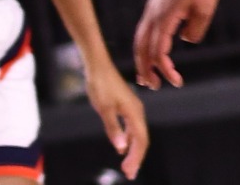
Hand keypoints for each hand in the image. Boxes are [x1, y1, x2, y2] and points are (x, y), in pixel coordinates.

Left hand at [84, 55, 148, 177]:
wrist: (98, 67)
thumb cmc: (101, 85)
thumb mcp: (104, 109)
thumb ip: (113, 129)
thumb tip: (120, 149)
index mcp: (134, 111)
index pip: (141, 139)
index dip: (137, 157)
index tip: (130, 172)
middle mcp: (137, 110)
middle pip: (142, 138)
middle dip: (136, 157)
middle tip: (129, 173)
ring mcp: (132, 108)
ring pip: (137, 133)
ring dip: (133, 149)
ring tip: (126, 164)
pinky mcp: (126, 106)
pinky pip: (132, 127)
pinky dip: (129, 139)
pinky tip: (122, 146)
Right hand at [133, 0, 221, 90]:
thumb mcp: (205, 8)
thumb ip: (196, 30)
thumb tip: (185, 40)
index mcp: (164, 17)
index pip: (158, 52)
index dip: (165, 70)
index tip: (177, 82)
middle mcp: (153, 14)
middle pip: (142, 49)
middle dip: (146, 70)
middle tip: (154, 86)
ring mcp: (152, 8)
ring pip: (139, 40)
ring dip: (142, 59)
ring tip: (146, 76)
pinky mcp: (155, 4)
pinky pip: (144, 30)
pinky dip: (144, 45)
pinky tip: (151, 52)